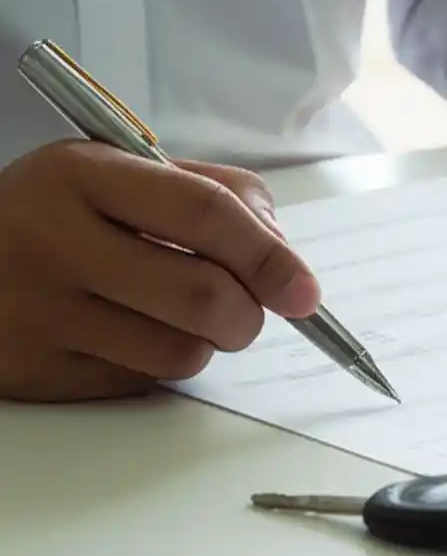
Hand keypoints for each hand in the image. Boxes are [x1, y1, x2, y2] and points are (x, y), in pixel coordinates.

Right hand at [0, 141, 320, 401]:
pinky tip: (129, 331)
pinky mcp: (32, 372)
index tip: (305, 291)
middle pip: (201, 295)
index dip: (268, 256)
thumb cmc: (61, 212)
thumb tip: (283, 260)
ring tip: (175, 313)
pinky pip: (140, 383)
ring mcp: (35, 313)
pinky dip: (158, 363)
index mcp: (82, 174)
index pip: (204, 214)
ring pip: (180, 352)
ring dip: (205, 341)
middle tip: (246, 308)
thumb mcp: (125, 172)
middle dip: (248, 311)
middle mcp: (52, 240)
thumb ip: (217, 196)